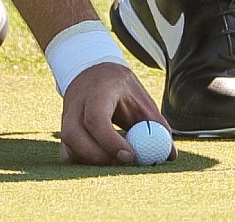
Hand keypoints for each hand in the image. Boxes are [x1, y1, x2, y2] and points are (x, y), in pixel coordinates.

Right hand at [57, 61, 175, 165]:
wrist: (94, 71)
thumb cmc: (121, 87)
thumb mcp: (141, 99)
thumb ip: (156, 126)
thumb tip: (170, 154)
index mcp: (98, 90)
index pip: (96, 119)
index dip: (111, 142)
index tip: (130, 156)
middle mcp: (77, 103)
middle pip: (74, 135)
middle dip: (98, 155)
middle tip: (122, 163)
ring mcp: (66, 116)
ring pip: (68, 145)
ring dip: (90, 160)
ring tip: (114, 160)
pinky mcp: (64, 128)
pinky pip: (66, 151)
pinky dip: (82, 161)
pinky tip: (101, 159)